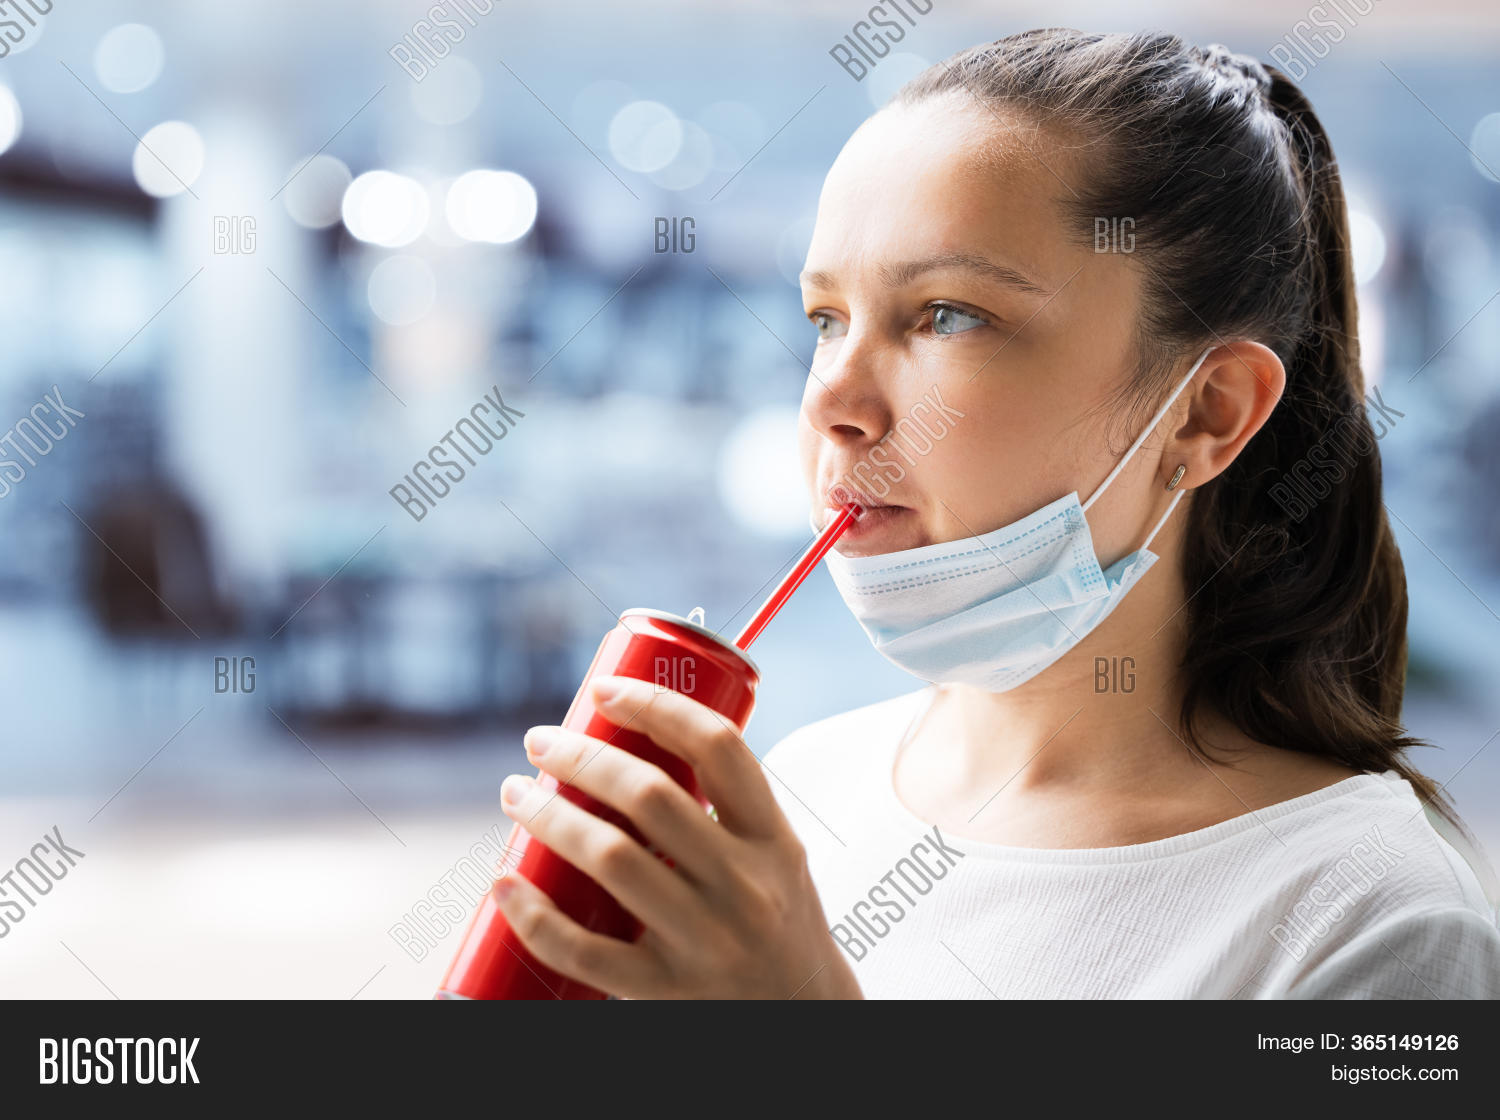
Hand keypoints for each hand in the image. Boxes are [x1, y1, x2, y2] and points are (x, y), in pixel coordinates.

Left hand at [493, 674, 861, 998]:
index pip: (718, 747)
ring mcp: (705, 940)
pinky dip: (534, 914)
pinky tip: (505, 884)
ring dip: (549, 817)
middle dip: (583, 756)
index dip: (656, 706)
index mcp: (773, 840)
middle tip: (541, 741)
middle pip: (649, 795)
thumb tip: (636, 745)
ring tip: (517, 794)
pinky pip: (585, 949)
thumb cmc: (782, 928)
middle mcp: (743, 885)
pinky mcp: (666, 990)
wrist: (808, 1017)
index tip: (605, 689)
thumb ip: (726, 810)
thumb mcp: (777, 859)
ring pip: (610, 857)